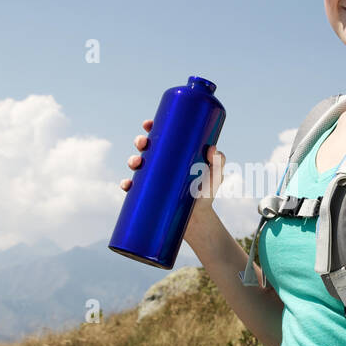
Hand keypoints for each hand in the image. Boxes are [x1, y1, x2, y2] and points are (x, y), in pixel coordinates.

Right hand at [120, 118, 224, 241]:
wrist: (198, 221)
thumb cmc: (206, 195)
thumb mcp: (215, 177)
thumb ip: (218, 162)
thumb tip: (213, 149)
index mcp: (174, 156)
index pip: (161, 137)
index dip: (152, 128)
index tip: (148, 124)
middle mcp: (161, 166)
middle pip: (146, 149)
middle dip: (140, 142)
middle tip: (143, 144)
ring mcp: (153, 181)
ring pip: (137, 166)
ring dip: (132, 160)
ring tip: (136, 163)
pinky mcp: (148, 197)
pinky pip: (133, 189)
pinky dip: (127, 185)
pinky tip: (127, 184)